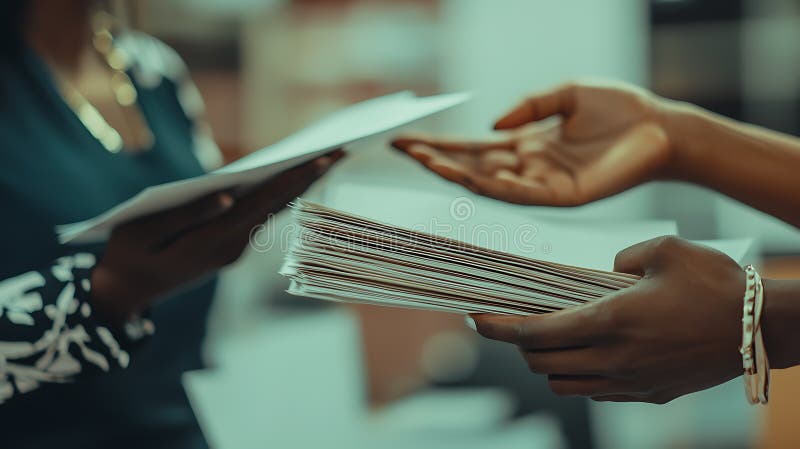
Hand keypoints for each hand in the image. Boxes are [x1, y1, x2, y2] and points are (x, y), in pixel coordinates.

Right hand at [91, 151, 343, 324]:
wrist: (124, 293)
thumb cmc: (129, 254)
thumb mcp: (147, 230)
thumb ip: (187, 214)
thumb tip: (227, 195)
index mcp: (213, 242)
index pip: (263, 204)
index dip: (294, 180)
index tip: (324, 159)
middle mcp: (233, 249)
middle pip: (277, 207)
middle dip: (309, 178)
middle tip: (341, 151)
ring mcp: (234, 252)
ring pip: (272, 213)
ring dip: (299, 186)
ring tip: (327, 158)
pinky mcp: (230, 249)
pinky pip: (261, 218)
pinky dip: (280, 196)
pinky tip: (294, 178)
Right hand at [392, 81, 671, 205]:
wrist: (660, 129)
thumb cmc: (619, 110)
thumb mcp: (566, 94)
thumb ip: (529, 104)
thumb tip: (492, 123)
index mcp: (526, 145)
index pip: (473, 146)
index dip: (440, 143)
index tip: (406, 139)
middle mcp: (527, 168)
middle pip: (472, 166)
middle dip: (438, 159)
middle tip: (406, 151)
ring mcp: (543, 185)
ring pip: (490, 183)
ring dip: (459, 174)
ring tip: (428, 161)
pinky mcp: (563, 196)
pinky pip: (523, 194)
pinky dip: (498, 186)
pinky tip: (474, 176)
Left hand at [470, 236, 745, 403]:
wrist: (762, 328)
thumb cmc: (715, 283)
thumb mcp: (664, 249)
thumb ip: (621, 258)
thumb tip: (606, 273)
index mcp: (610, 321)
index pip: (534, 333)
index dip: (498, 327)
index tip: (475, 318)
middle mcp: (614, 359)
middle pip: (540, 364)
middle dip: (518, 345)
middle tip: (513, 324)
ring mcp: (631, 382)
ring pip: (564, 385)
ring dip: (547, 365)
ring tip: (551, 341)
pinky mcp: (650, 394)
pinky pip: (597, 393)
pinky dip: (579, 377)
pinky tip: (589, 355)